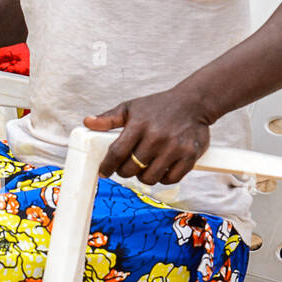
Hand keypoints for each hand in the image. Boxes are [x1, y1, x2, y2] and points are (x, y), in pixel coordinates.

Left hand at [84, 89, 213, 184]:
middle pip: (131, 169)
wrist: (194, 102)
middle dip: (125, 171)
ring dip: (144, 177)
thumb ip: (109, 118)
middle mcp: (156, 137)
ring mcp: (174, 147)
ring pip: (149, 178)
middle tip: (127, 167)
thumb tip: (87, 122)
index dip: (107, 166)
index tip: (104, 172)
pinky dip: (163, 178)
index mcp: (139, 124)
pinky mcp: (189, 156)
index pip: (117, 153)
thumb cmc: (159, 106)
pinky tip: (161, 169)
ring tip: (144, 167)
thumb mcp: (131, 107)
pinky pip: (170, 179)